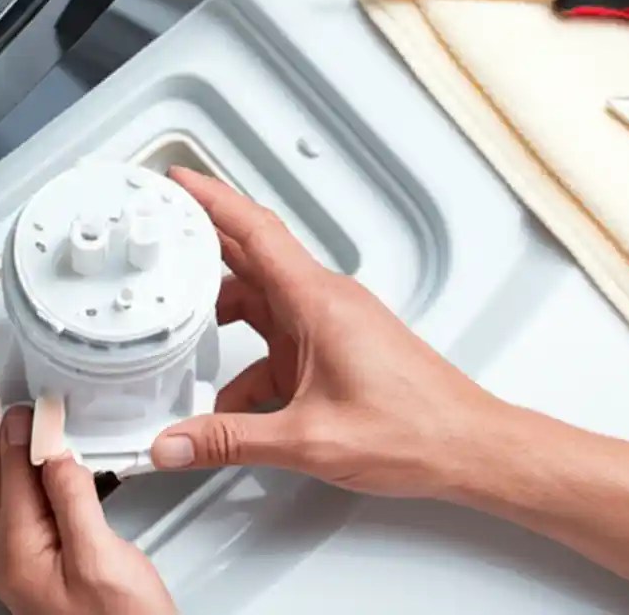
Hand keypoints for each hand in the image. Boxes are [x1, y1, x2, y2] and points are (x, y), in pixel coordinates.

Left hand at [0, 349, 175, 614]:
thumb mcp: (101, 559)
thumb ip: (68, 497)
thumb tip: (46, 442)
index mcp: (17, 549)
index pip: (1, 464)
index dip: (5, 415)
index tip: (10, 376)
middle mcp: (6, 554)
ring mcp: (17, 559)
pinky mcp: (34, 562)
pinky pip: (7, 498)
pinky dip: (8, 462)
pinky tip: (26, 451)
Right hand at [150, 167, 504, 499]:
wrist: (468, 448)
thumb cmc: (417, 428)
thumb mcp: (307, 438)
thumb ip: (231, 440)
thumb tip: (177, 443)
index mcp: (318, 301)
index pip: (255, 230)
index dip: (212, 199)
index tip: (180, 180)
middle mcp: (324, 302)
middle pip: (250, 261)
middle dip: (201, 251)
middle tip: (160, 242)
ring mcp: (330, 324)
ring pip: (260, 305)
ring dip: (219, 319)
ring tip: (179, 332)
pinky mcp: (334, 349)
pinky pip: (276, 343)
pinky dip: (246, 364)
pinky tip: (226, 401)